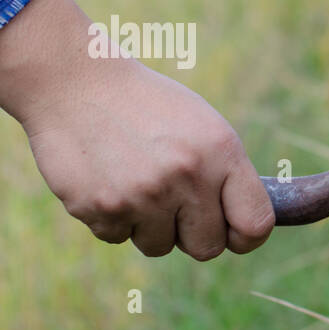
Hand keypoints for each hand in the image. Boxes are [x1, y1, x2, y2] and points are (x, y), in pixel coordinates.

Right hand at [0, 0, 274, 258]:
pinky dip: (112, 217)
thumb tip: (245, 231)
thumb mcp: (203, 126)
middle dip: (193, 234)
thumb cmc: (148, 107)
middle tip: (175, 206)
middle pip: (207, 248)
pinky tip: (105, 179)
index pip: (254, 223)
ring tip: (135, 182)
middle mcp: (186, 176)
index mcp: (220, 152)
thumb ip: (227, 176)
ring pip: (159, 246)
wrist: (74, 81)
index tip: (235, 236)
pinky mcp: (100, 208)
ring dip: (149, 226)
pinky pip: (117, 238)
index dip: (247, 239)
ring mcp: (143, 195)